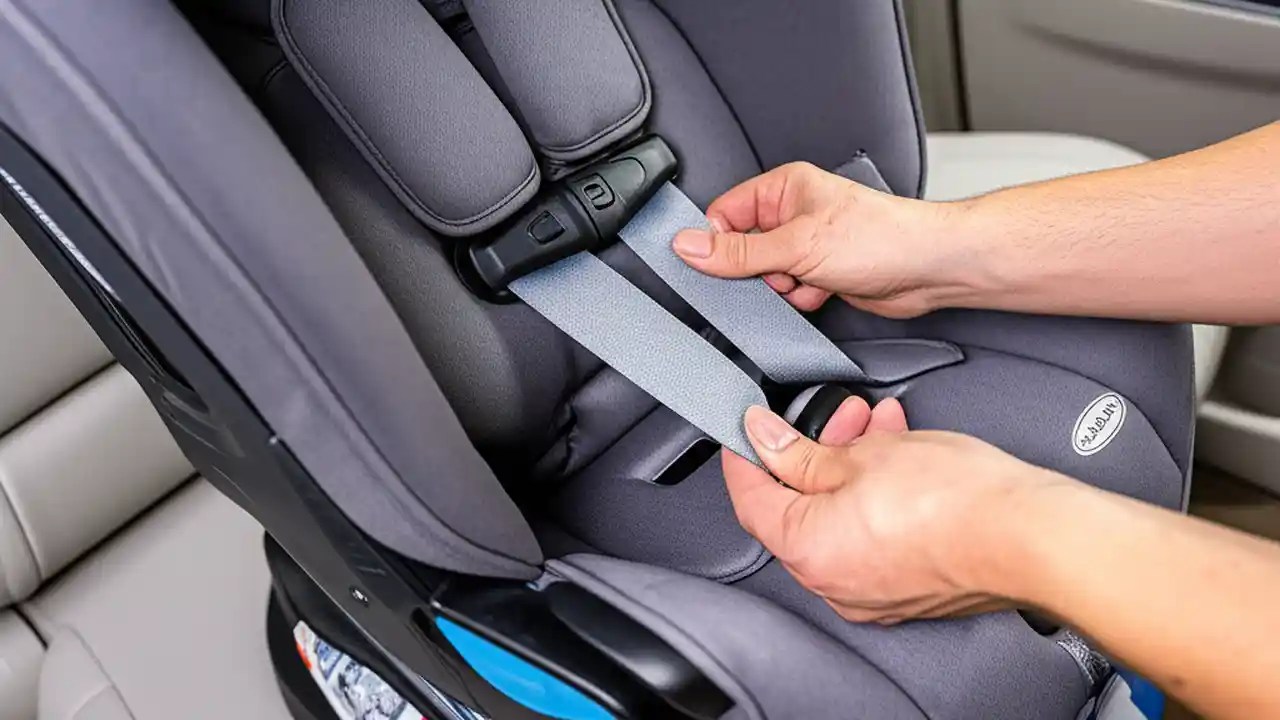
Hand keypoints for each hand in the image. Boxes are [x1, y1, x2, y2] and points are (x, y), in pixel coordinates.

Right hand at [673, 162, 971, 317]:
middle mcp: (792, 213)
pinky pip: (789, 292)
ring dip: (780, 288)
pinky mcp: (821, 272)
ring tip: (806, 280)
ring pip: (765, 276)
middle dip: (755, 272)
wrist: (929, 269)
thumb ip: (738, 252)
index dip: (715, 243)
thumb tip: (688, 246)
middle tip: (773, 274)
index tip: (712, 267)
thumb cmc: (880, 238)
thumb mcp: (796, 246)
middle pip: (741, 249)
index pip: (724, 214)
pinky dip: (800, 299)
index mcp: (782, 188)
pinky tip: (822, 291)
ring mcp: (807, 244)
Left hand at [725, 397, 1072, 622]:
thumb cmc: (957, 500)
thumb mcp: (863, 453)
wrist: (1029, 537)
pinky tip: (903, 458)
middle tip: (839, 416)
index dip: (746, 455)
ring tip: (882, 427)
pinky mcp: (906, 591)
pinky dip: (877, 499)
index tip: (751, 428)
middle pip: (799, 508)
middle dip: (816, 451)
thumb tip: (764, 439)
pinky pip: (872, 538)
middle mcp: (833, 583)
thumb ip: (801, 450)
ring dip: (852, 468)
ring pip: (840, 519)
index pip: (751, 498)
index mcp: (807, 550)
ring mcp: (871, 593)